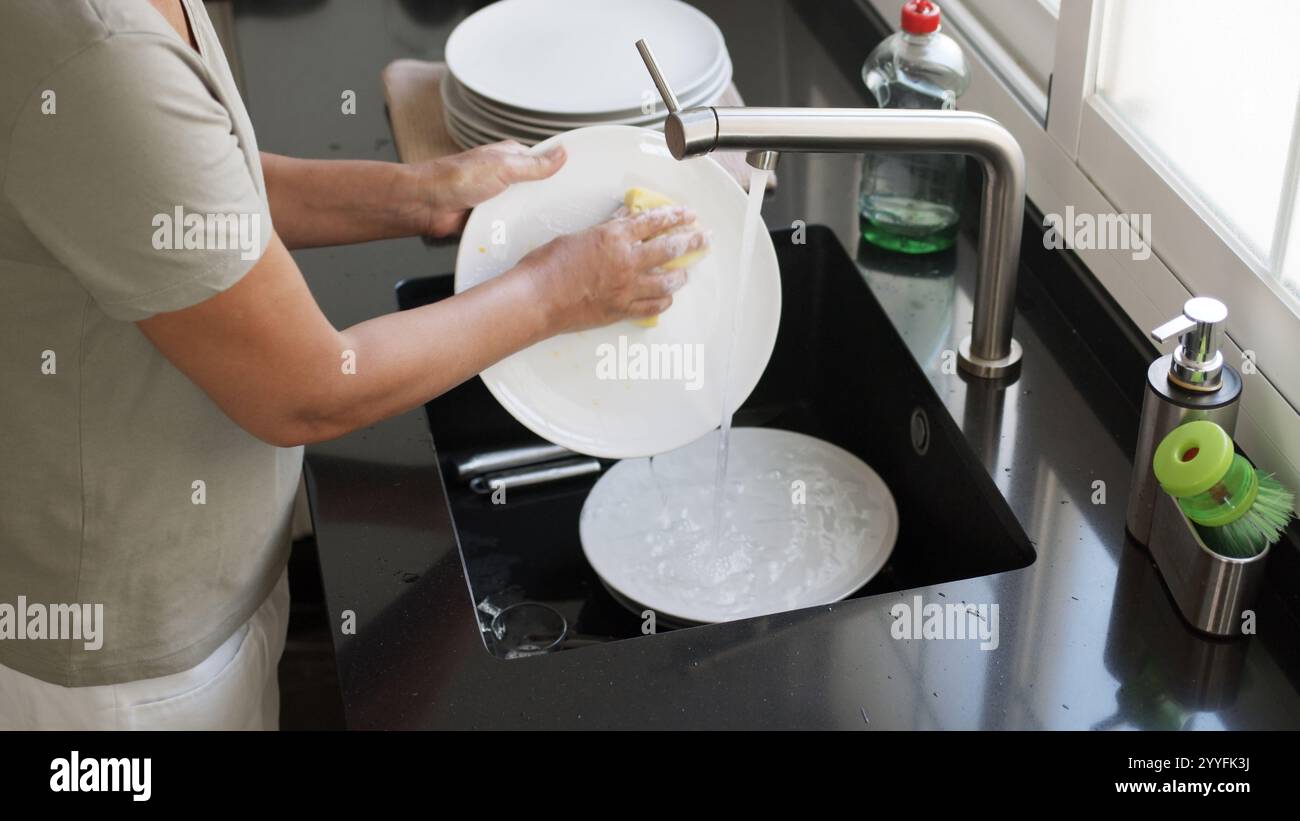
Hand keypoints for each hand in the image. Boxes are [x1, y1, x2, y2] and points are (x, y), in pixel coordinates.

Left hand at [411, 140, 566, 236]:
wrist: (426, 205)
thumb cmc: (455, 179)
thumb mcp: (502, 167)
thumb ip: (534, 164)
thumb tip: (562, 152)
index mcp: (510, 157)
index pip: (544, 162)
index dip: (560, 171)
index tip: (580, 181)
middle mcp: (505, 177)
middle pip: (537, 189)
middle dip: (548, 198)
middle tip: (571, 210)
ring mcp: (497, 199)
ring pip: (525, 209)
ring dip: (531, 216)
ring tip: (553, 226)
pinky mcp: (490, 219)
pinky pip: (510, 226)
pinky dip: (516, 230)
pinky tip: (528, 236)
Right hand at [515, 205, 710, 334]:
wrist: (537, 298)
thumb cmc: (548, 265)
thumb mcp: (579, 236)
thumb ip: (605, 230)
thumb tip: (622, 221)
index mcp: (614, 237)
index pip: (653, 222)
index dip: (674, 216)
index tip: (689, 214)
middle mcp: (626, 261)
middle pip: (669, 248)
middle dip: (692, 241)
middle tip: (705, 238)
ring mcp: (626, 288)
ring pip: (667, 281)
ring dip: (681, 274)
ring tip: (687, 271)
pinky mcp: (621, 310)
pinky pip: (652, 306)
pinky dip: (663, 301)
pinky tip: (667, 297)